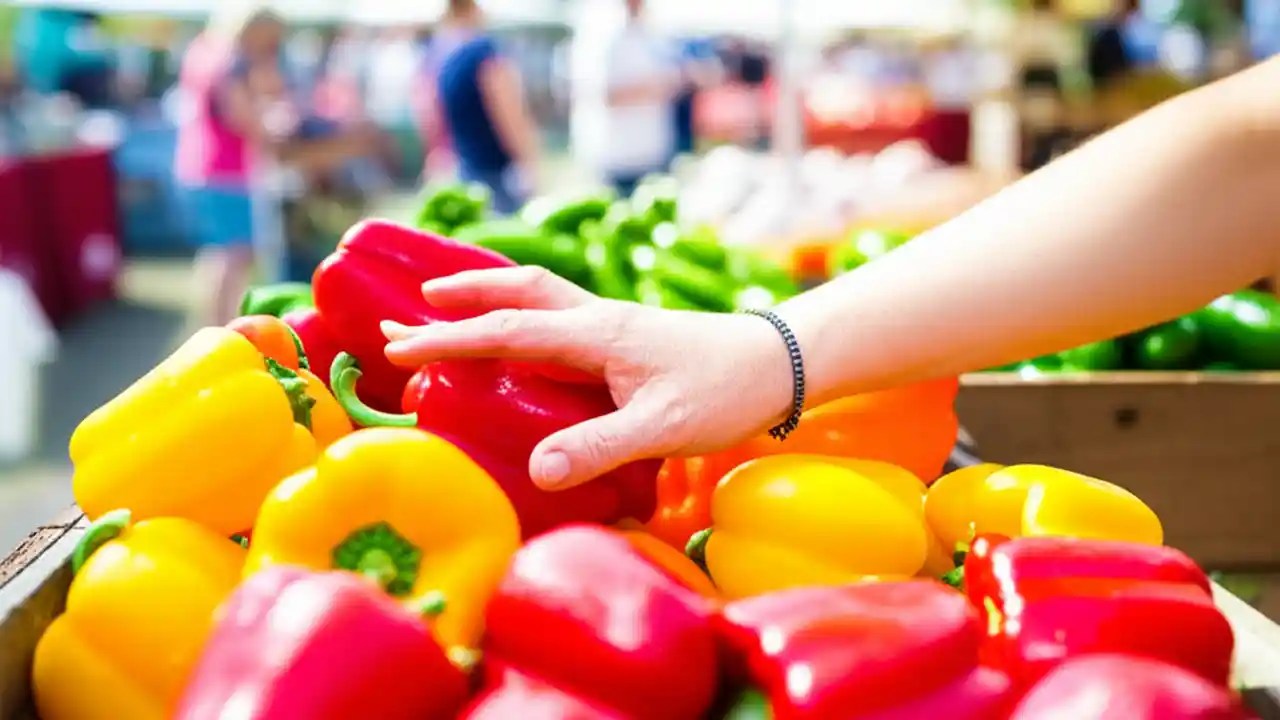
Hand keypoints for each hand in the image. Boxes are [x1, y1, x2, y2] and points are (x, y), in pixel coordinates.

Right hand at [382, 268, 794, 490]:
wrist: (780, 364)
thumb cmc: (726, 390)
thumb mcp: (664, 427)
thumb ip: (599, 446)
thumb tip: (536, 470)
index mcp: (596, 333)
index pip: (507, 330)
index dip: (450, 340)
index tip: (400, 350)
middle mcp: (596, 318)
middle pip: (515, 292)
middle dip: (459, 300)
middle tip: (406, 315)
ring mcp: (611, 324)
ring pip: (536, 295)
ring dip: (488, 296)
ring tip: (446, 306)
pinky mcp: (624, 338)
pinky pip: (557, 315)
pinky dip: (521, 315)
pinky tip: (519, 340)